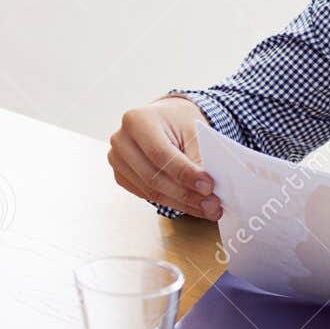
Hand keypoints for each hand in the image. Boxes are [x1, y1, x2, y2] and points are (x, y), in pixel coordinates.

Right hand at [108, 95, 221, 219]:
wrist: (163, 120)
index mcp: (137, 120)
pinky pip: (146, 195)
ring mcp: (117, 159)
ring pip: (150, 191)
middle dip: (186, 194)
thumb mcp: (193, 131)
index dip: (185, 173)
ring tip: (207, 208)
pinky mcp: (121, 175)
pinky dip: (172, 203)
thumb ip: (198, 158)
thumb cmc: (178, 122)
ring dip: (181, 204)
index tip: (209, 186)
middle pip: (153, 177)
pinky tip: (192, 205)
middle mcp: (121, 140)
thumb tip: (208, 190)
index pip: (160, 154)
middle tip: (212, 204)